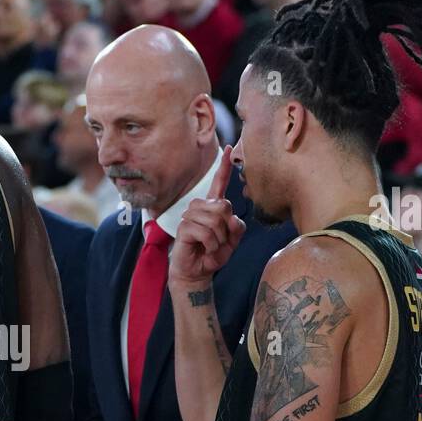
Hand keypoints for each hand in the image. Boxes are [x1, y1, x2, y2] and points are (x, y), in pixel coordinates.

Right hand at [169, 144, 245, 288]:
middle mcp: (200, 208)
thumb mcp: (232, 241)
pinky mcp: (183, 227)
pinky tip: (204, 249)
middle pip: (223, 205)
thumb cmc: (213, 255)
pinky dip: (210, 244)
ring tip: (211, 246)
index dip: (224, 167)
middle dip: (227, 228)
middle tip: (219, 241)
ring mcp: (190, 216)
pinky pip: (205, 232)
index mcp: (213, 207)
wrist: (197, 272)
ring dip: (218, 239)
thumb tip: (231, 217)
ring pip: (215, 219)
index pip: (219, 183)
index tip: (229, 148)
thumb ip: (238, 227)